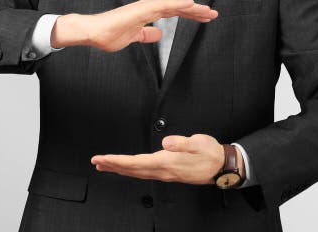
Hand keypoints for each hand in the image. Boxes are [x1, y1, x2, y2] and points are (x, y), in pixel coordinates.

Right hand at [52, 0, 217, 51]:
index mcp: (147, 14)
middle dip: (197, 11)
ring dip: (193, 8)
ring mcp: (146, 7)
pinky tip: (191, 5)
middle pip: (178, 8)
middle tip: (213, 13)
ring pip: (175, 5)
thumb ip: (146, 35)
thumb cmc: (108, 34)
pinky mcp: (142, 10)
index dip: (190, 14)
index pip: (174, 12)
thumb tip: (158, 34)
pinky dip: (179, 4)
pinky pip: (164, 6)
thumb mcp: (134, 37)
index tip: (205, 17)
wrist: (93, 32)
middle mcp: (149, 8)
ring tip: (208, 11)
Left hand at [91, 134, 241, 185]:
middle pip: (132, 170)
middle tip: (96, 162)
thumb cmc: (210, 153)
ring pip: (137, 173)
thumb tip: (166, 143)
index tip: (102, 158)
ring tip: (105, 165)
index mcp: (167, 162)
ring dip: (119, 169)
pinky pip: (144, 173)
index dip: (117, 161)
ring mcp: (165, 173)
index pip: (136, 163)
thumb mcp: (198, 143)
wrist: (221, 166)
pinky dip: (131, 170)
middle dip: (112, 165)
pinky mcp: (168, 173)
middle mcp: (163, 171)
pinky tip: (127, 168)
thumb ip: (182, 143)